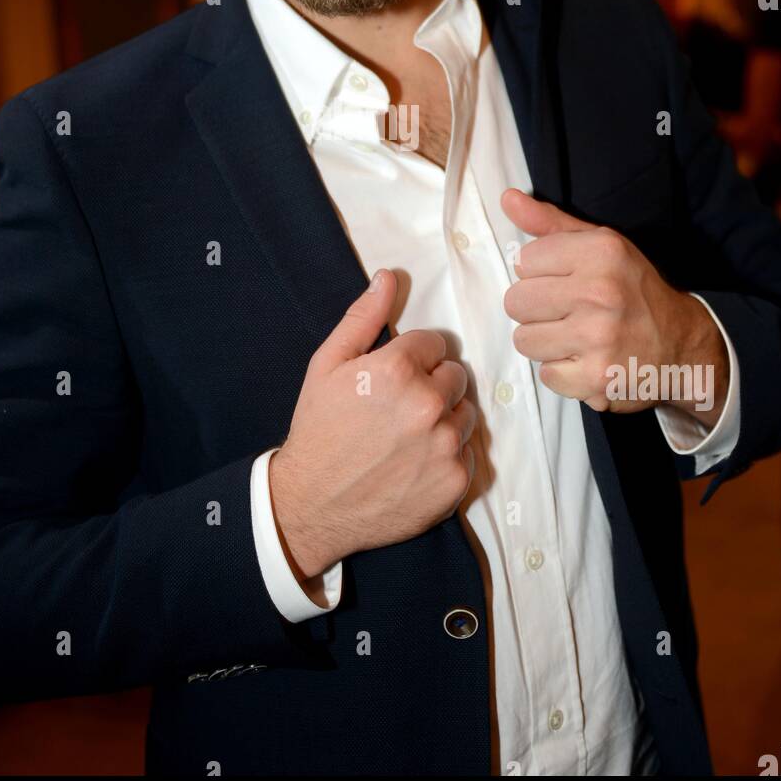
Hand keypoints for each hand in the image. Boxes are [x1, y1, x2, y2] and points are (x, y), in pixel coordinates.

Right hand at [269, 269, 476, 579]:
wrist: (312, 503)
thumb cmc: (318, 429)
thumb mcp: (327, 365)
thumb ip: (363, 318)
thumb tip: (388, 277)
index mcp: (398, 370)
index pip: (434, 343)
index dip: (412, 358)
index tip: (391, 378)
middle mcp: (428, 405)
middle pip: (456, 374)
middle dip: (432, 384)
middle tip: (398, 407)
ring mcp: (444, 445)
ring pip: (466, 412)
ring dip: (444, 418)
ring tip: (407, 435)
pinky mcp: (454, 481)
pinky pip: (467, 452)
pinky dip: (447, 454)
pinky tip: (415, 462)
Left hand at [500, 188, 728, 417]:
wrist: (682, 344)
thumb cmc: (632, 290)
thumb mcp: (600, 245)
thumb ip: (550, 223)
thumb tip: (507, 198)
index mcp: (601, 252)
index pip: (524, 261)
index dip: (539, 274)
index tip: (564, 281)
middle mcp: (600, 292)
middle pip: (516, 302)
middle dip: (536, 309)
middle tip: (566, 311)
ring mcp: (598, 338)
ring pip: (524, 340)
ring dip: (545, 342)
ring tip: (575, 336)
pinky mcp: (596, 378)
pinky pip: (546, 374)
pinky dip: (563, 372)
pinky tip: (586, 360)